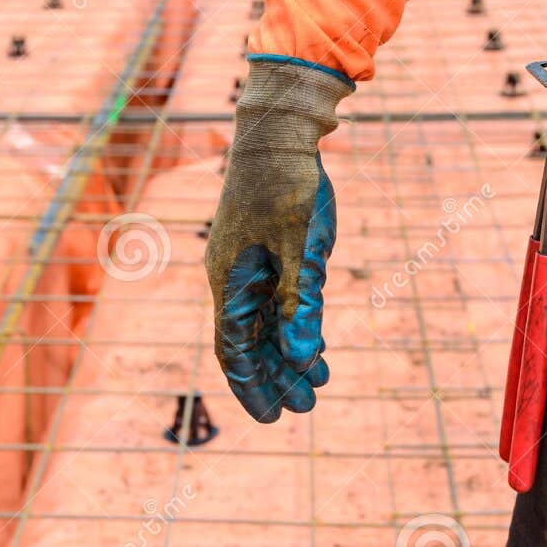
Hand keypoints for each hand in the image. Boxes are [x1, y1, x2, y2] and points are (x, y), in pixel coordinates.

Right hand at [206, 56, 352, 421]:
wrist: (278, 127)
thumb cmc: (288, 184)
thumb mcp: (304, 248)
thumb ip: (302, 304)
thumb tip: (302, 357)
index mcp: (230, 279)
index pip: (234, 349)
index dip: (253, 386)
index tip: (273, 419)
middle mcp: (231, 276)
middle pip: (249, 341)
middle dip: (276, 376)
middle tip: (306, 408)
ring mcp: (246, 262)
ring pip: (263, 321)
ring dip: (287, 352)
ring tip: (317, 383)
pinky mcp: (264, 248)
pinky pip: (274, 296)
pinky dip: (292, 321)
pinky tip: (315, 339)